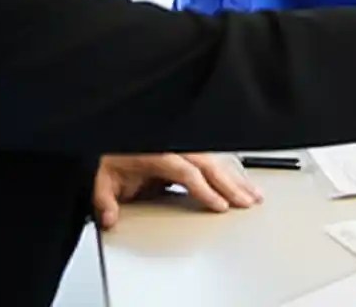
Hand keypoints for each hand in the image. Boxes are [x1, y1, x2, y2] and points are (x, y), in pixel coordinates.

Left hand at [93, 153, 262, 228]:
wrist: (110, 138)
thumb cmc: (110, 158)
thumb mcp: (101, 179)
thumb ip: (105, 201)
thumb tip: (110, 218)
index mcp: (158, 153)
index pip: (188, 173)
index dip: (207, 190)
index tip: (222, 205)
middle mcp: (175, 147)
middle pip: (211, 165)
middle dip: (232, 185)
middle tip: (248, 202)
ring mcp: (185, 146)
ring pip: (218, 160)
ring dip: (238, 177)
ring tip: (254, 194)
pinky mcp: (190, 148)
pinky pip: (217, 156)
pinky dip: (233, 168)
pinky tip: (244, 178)